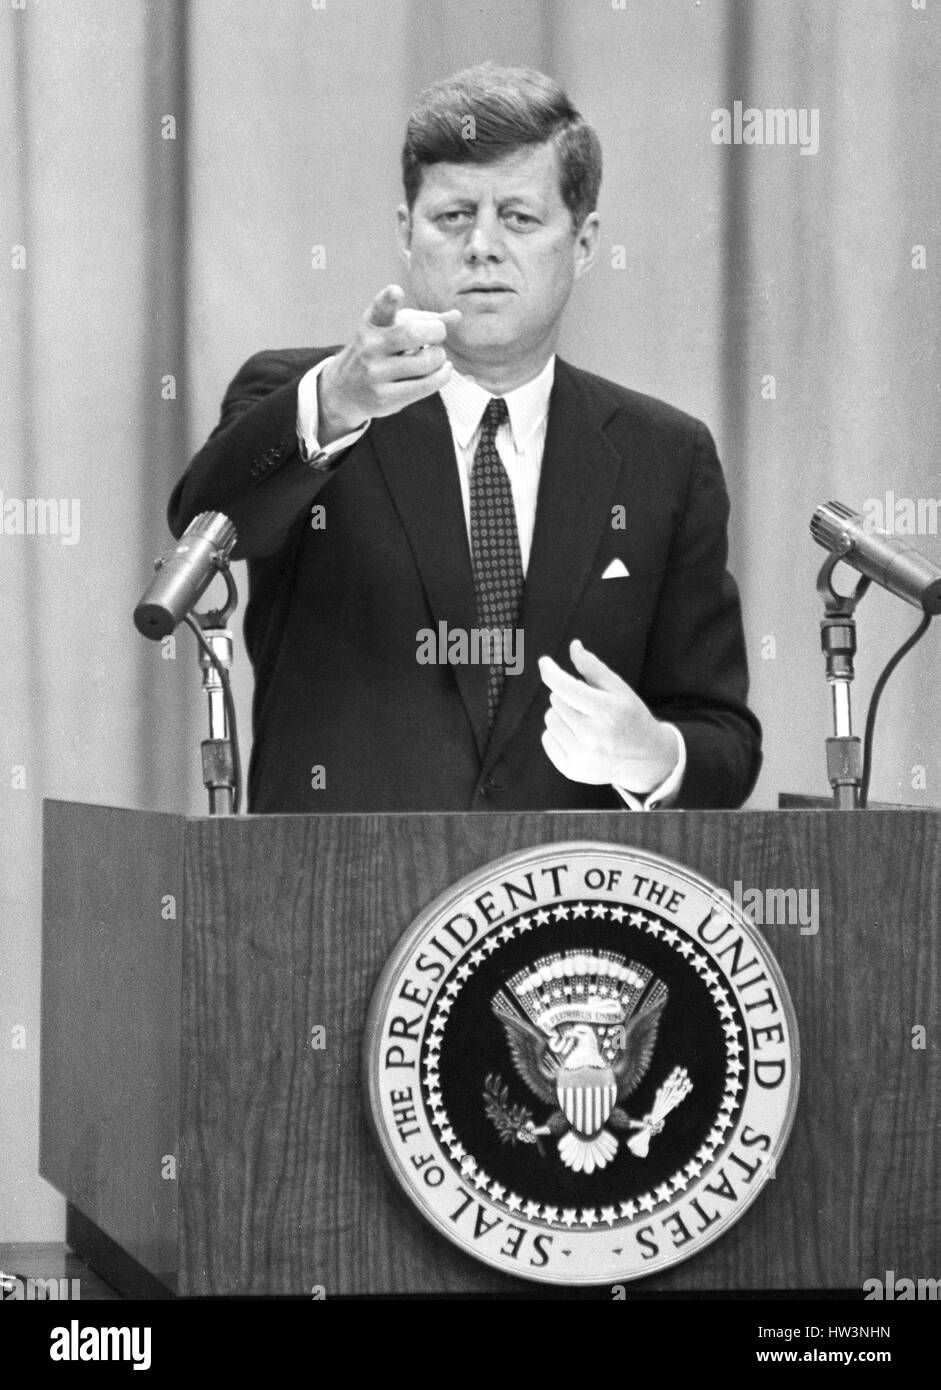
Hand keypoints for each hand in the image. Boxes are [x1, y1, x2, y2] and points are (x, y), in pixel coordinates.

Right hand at [317, 284, 460, 443]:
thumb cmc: (378, 353)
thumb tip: (457, 316)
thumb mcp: (390, 330)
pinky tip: (443, 370)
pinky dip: (442, 376)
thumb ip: (422, 321)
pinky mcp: (385, 397)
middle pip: (412, 334)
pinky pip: (426, 385)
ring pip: (425, 362)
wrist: (344, 390)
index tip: (396, 291)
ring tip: (438, 357)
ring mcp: (375, 373)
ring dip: (440, 357)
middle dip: (436, 331)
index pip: (380, 309)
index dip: (388, 299)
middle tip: (439, 334)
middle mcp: (370, 347)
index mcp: (371, 324)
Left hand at [538, 639, 677, 791]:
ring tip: (582, 720)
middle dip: (567, 696)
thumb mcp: (619, 689)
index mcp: (607, 712)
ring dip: (561, 714)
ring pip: (549, 719)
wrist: (646, 759)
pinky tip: (576, 736)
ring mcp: (581, 756)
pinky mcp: (572, 770)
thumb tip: (573, 646)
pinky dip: (557, 733)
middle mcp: (593, 736)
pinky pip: (547, 739)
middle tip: (586, 704)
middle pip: (556, 701)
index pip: (566, 688)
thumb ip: (594, 667)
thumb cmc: (631, 717)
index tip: (544, 662)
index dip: (551, 672)